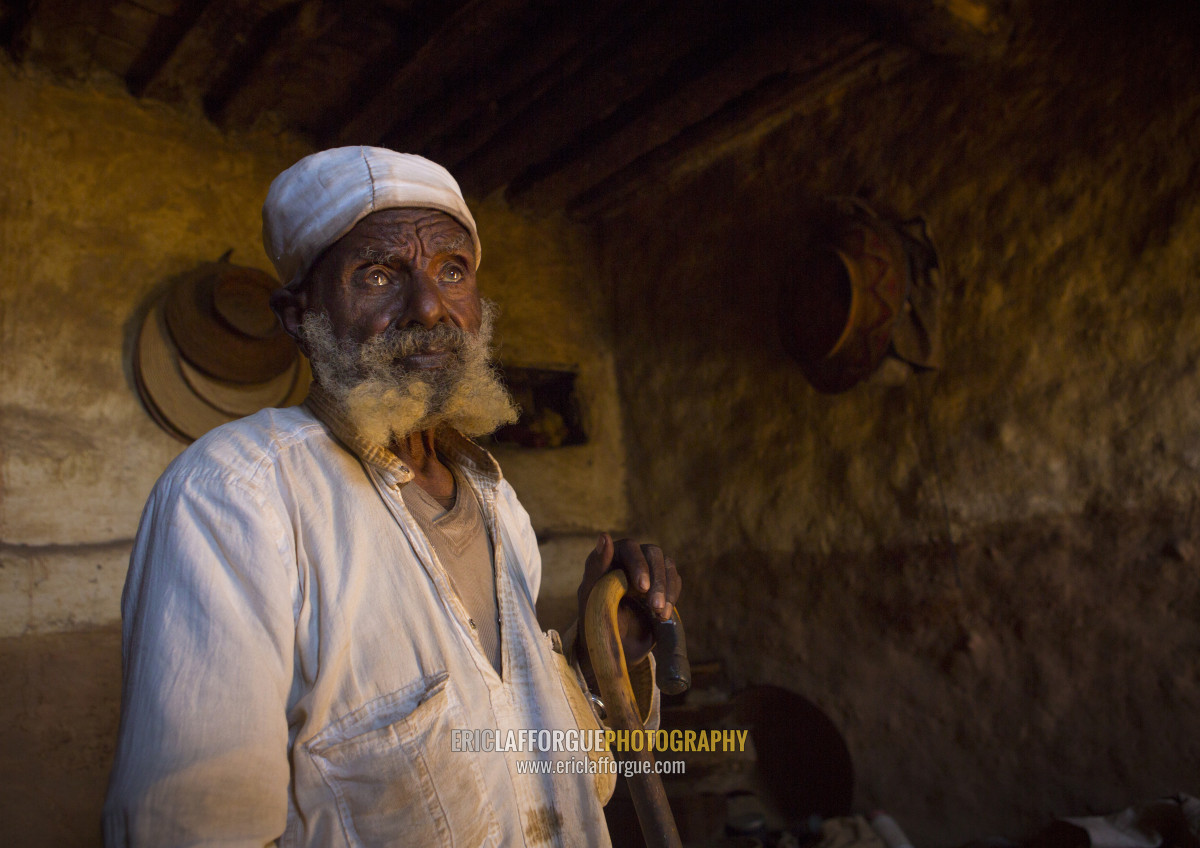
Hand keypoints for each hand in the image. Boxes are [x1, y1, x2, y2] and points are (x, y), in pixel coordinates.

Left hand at [575, 533, 682, 682]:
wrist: (613, 645)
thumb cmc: (596, 618)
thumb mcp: (591, 595)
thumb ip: (595, 566)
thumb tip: (604, 536)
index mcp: (611, 555)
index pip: (630, 548)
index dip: (639, 564)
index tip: (642, 587)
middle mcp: (632, 557)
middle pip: (653, 554)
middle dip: (657, 581)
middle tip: (654, 607)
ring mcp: (650, 569)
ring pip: (667, 566)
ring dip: (666, 590)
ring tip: (659, 615)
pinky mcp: (663, 583)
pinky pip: (675, 581)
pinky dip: (672, 597)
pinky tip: (663, 616)